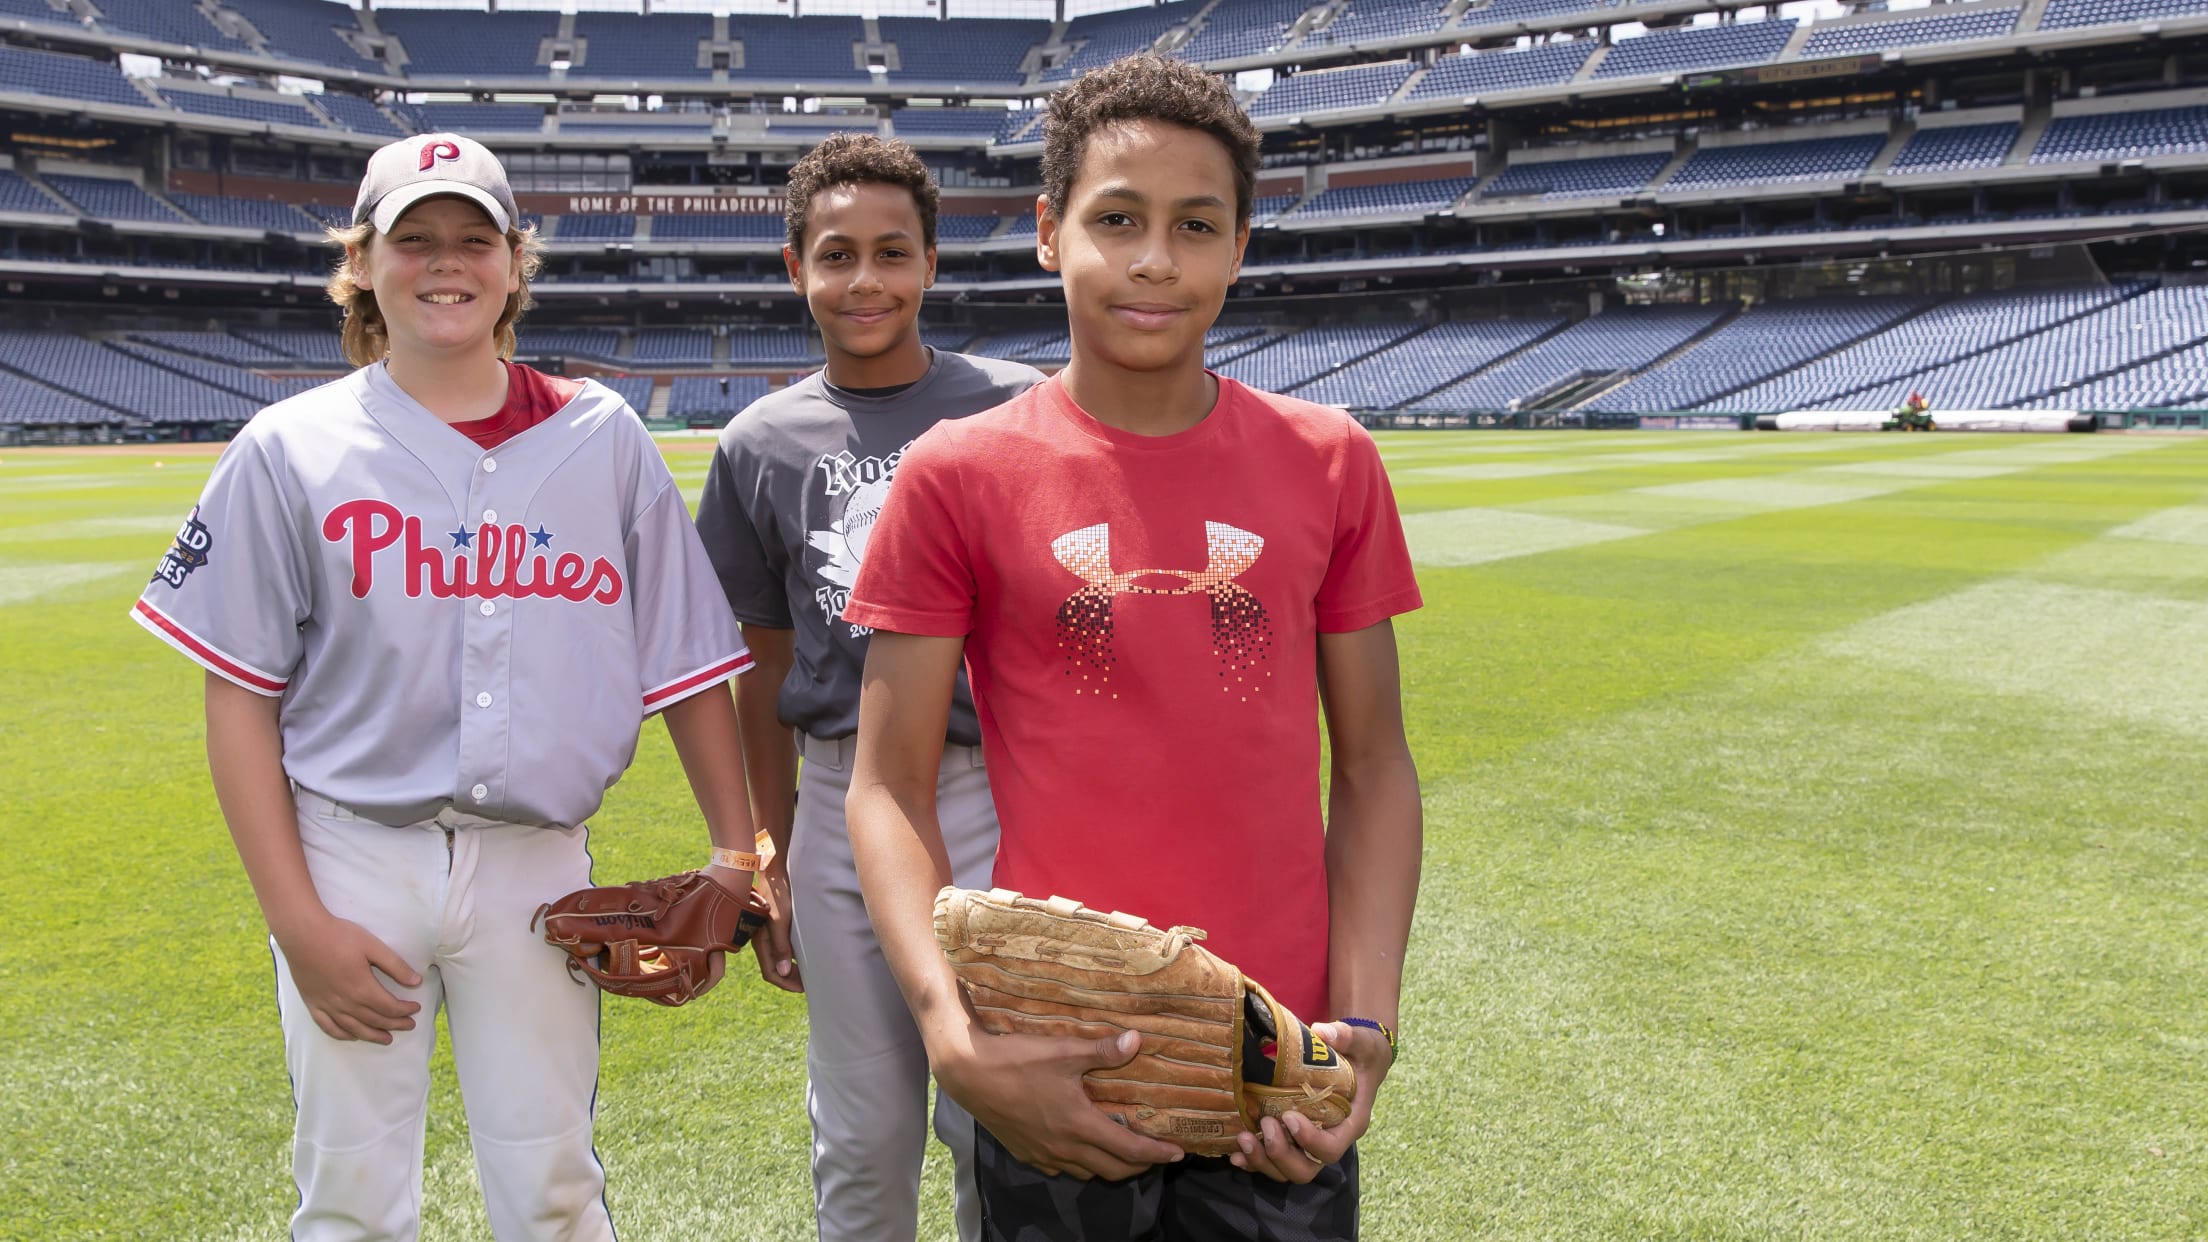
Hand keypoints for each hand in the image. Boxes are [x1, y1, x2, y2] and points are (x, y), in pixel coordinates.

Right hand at [275, 911, 422, 1044]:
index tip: (416, 1009)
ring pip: (354, 1028)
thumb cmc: (339, 936)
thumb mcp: (373, 946)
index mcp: (362, 988)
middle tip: (409, 1025)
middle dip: (395, 1024)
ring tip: (387, 1039)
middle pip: (375, 1020)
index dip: (405, 1010)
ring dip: (372, 1035)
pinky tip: (351, 1036)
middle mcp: (345, 1002)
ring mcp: (327, 1005)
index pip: (390, 1007)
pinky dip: (342, 1034)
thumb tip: (416, 982)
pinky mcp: (313, 1004)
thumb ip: (396, 966)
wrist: (302, 934)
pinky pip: (328, 1026)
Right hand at [736, 858, 800, 992]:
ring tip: (809, 972)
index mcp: (761, 942)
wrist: (773, 869)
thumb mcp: (780, 919)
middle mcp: (762, 940)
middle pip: (773, 969)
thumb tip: (782, 973)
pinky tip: (804, 953)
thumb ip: (780, 946)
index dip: (787, 984)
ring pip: (778, 958)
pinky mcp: (774, 923)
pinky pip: (781, 946)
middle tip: (810, 984)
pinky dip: (791, 955)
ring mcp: (767, 932)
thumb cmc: (777, 893)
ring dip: (791, 968)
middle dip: (790, 979)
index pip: (771, 973)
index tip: (804, 988)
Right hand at [937, 1026, 1186, 1180]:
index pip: (1130, 1149)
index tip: (1177, 1153)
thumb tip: (1137, 1041)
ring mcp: (1043, 1154)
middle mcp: (1065, 1148)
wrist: (969, 1073)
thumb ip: (1103, 1051)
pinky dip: (1079, 1165)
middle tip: (1154, 1154)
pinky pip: (1061, 1169)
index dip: (1156, 1153)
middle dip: (1139, 1166)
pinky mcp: (1025, 1152)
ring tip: (1120, 1149)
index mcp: (1080, 1125)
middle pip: (1112, 1170)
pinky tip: (1078, 1147)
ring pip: (1087, 1173)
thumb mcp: (1064, 1051)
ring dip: (1109, 1166)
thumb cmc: (1018, 1060)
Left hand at [1229, 1020, 1392, 1183]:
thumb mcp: (1361, 1043)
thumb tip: (1322, 1031)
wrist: (1360, 1060)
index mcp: (1350, 1123)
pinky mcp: (1294, 1139)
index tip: (1289, 1117)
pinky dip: (1254, 1161)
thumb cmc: (1362, 1054)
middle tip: (1265, 1122)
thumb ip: (1346, 1037)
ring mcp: (1310, 1143)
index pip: (1332, 1148)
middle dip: (1281, 1154)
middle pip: (1307, 1168)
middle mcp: (1331, 1139)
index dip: (1309, 1140)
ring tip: (1244, 1138)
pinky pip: (1274, 1161)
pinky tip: (1236, 1153)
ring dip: (1263, 1160)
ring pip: (1287, 1170)